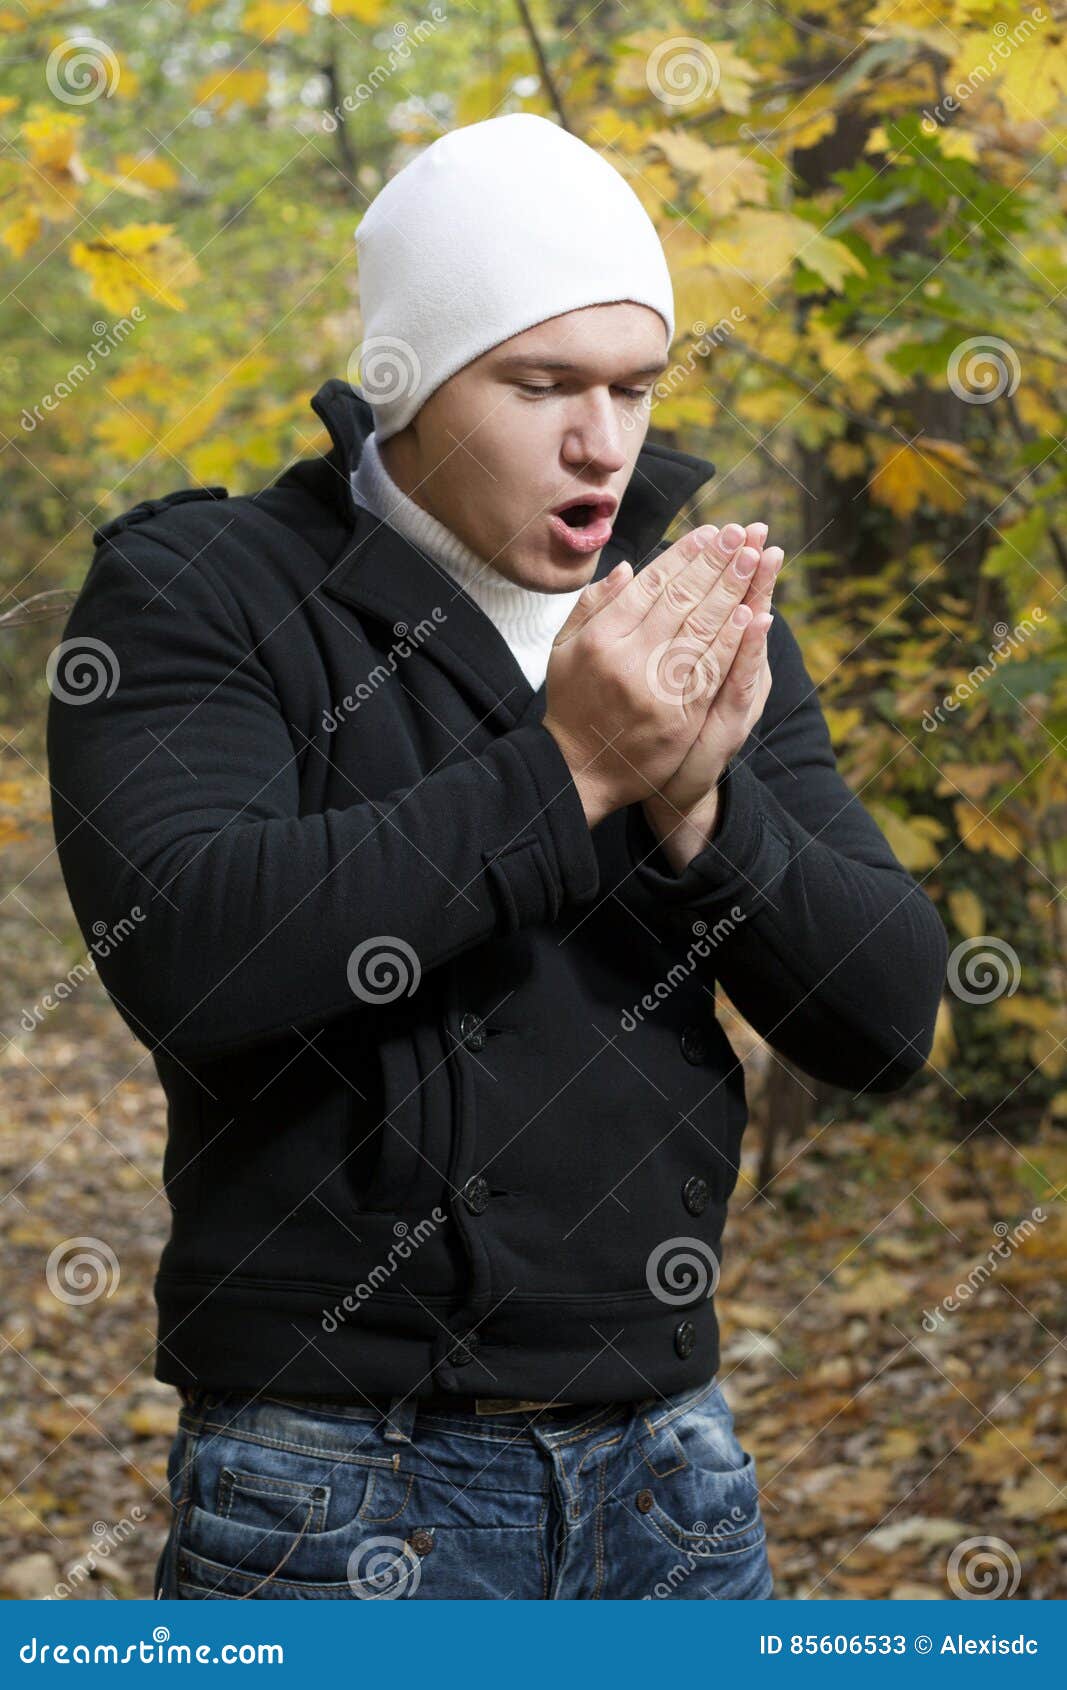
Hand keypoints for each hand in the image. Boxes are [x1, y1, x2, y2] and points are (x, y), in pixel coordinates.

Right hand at [543, 520, 768, 827]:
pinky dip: (732, 641)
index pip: (650, 586)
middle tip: (742, 533)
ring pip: (701, 630)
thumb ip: (593, 606)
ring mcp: (655, 691)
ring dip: (731, 592)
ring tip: (754, 559)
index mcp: (600, 639)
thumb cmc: (572, 703)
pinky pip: (711, 672)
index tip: (709, 532)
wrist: (580, 771)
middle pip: (680, 601)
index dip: (683, 556)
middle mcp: (627, 660)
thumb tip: (629, 567)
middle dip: (715, 563)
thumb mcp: (563, 650)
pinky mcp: (678, 719)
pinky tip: (751, 613)